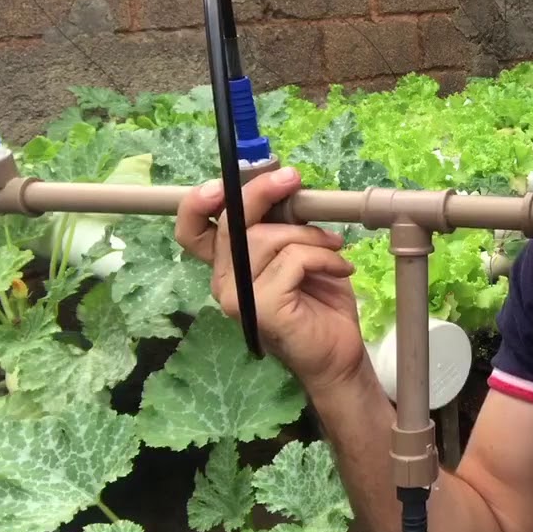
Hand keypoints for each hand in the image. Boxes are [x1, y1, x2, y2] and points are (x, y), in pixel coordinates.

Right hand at [175, 167, 368, 394]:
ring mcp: (239, 298)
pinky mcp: (262, 308)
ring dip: (310, 235)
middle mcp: (224, 282)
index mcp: (228, 266)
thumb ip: (281, 224)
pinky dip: (323, 256)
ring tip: (334, 249)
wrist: (340, 352)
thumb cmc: (321, 299)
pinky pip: (292, 260)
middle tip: (293, 179)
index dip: (197, 203)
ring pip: (266, 238)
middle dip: (262, 192)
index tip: (223, 182)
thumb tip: (283, 185)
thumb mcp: (299, 250)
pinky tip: (340, 268)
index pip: (192, 231)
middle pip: (231, 223)